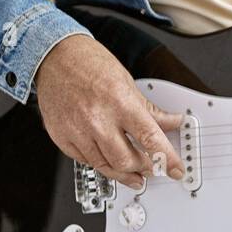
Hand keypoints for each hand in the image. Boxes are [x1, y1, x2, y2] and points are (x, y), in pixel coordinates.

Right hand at [34, 34, 184, 188]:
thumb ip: (150, 109)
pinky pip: (86, 162)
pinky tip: (108, 160)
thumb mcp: (127, 82)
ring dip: (124, 173)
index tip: (176, 170)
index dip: (167, 158)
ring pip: (106, 166)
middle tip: (152, 169)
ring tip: (134, 174)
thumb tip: (172, 122)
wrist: (55, 57)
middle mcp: (98, 118)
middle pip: (127, 160)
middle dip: (144, 169)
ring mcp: (77, 130)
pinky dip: (101, 163)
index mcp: (120, 101)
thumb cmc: (90, 64)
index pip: (150, 138)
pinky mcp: (62, 138)